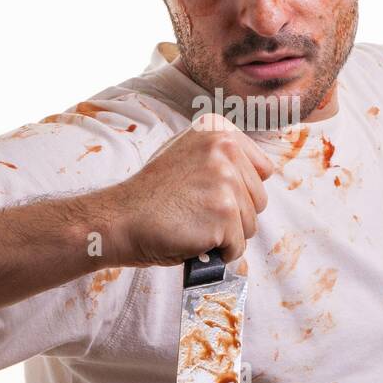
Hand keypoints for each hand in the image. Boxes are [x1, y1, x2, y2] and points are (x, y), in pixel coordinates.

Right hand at [100, 113, 273, 266]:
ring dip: (225, 234)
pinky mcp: (224, 212)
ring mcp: (226, 179)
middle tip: (195, 211)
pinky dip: (218, 252)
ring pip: (251, 224)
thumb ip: (220, 157)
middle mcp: (225, 148)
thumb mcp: (186, 155)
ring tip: (192, 223)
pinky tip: (192, 238)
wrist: (120, 219)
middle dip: (233, 215)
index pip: (262, 170)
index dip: (238, 191)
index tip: (207, 193)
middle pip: (260, 199)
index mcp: (218, 129)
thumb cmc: (150, 196)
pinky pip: (237, 246)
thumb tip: (258, 173)